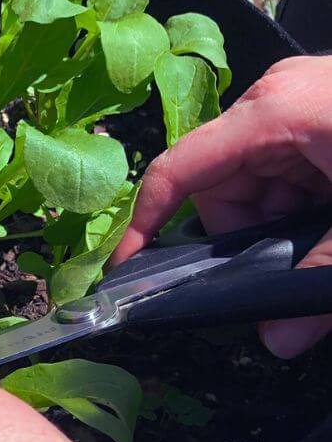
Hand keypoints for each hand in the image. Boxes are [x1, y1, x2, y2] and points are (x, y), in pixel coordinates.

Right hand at [113, 55, 331, 358]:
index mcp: (275, 112)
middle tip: (296, 265)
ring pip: (256, 183)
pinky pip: (286, 171)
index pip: (179, 171)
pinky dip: (304, 206)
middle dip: (246, 234)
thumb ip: (322, 279)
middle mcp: (276, 100)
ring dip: (283, 223)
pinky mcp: (321, 115)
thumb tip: (280, 341)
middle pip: (220, 183)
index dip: (145, 224)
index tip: (128, 272)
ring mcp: (301, 104)